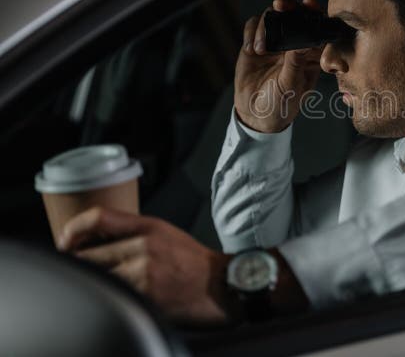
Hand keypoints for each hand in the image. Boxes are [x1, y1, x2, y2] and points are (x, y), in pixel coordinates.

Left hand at [57, 207, 233, 324]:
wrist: (225, 285)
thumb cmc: (196, 264)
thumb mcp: (166, 235)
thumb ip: (133, 234)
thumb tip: (94, 243)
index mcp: (149, 226)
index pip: (98, 217)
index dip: (73, 230)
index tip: (66, 243)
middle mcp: (145, 245)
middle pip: (88, 253)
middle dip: (78, 266)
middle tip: (78, 273)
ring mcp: (144, 271)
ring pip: (96, 277)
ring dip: (91, 285)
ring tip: (98, 288)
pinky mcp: (147, 296)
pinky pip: (112, 296)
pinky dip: (108, 299)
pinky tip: (115, 301)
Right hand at [234, 0, 323, 132]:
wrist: (256, 113)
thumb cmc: (281, 104)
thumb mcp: (290, 85)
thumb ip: (296, 63)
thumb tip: (303, 41)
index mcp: (312, 54)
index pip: (317, 27)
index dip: (315, 13)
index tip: (308, 4)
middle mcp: (295, 44)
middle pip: (294, 15)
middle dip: (289, 7)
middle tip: (280, 6)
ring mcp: (275, 42)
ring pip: (272, 17)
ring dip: (265, 27)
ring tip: (260, 50)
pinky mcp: (256, 42)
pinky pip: (253, 25)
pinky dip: (251, 33)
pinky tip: (251, 50)